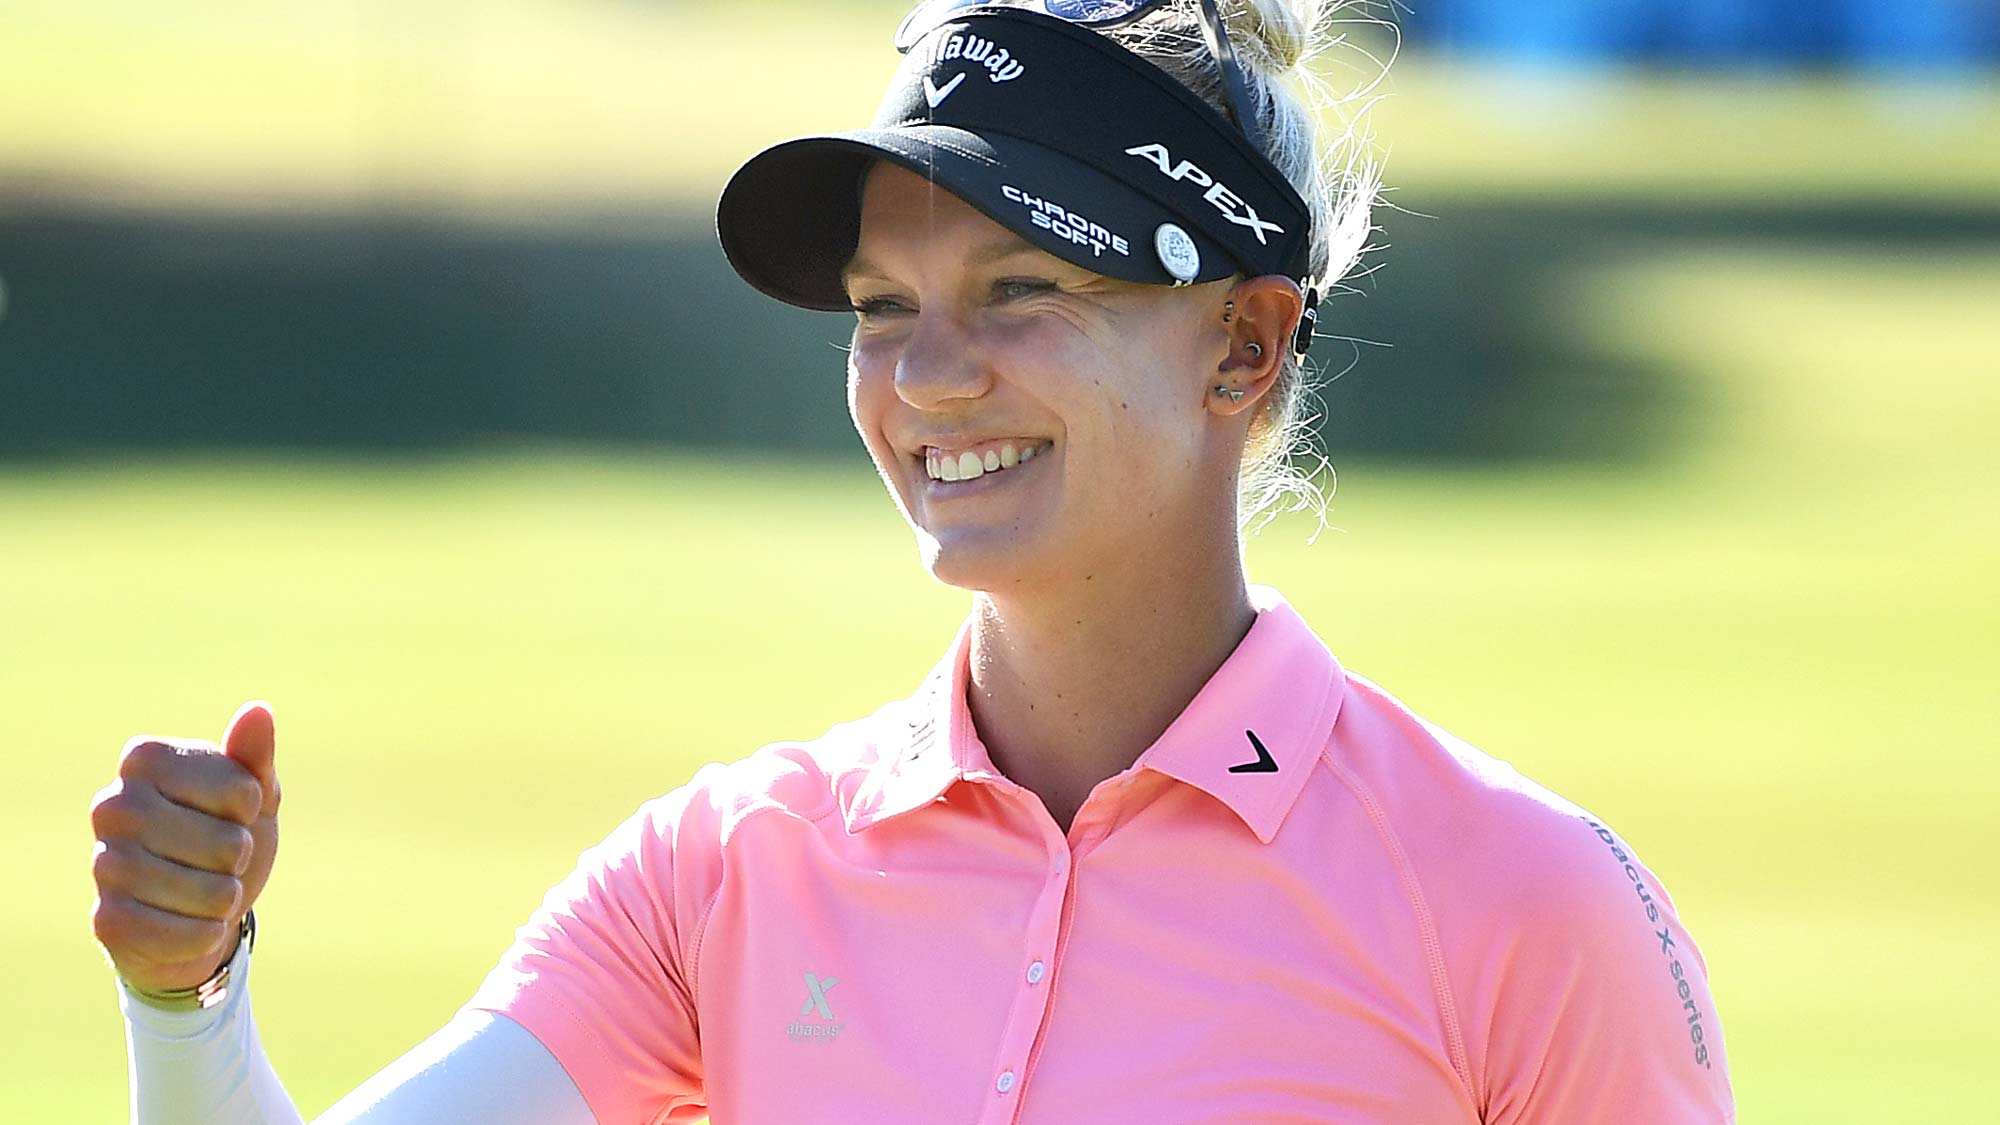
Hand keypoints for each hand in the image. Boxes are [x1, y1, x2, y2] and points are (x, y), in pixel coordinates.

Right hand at [89, 701, 281, 995]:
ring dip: (224, 898)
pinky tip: (187, 923)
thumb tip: (257, 710)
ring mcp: (103, 864)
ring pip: (211, 892)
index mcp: (144, 760)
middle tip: (216, 858)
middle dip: (239, 858)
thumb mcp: (251, 795)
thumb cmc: (226, 836)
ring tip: (202, 890)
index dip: (251, 808)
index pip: (241, 789)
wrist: (197, 909)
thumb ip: (253, 756)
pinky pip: (189, 933)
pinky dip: (205, 933)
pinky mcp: (106, 920)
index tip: (232, 811)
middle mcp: (111, 805)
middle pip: (228, 844)